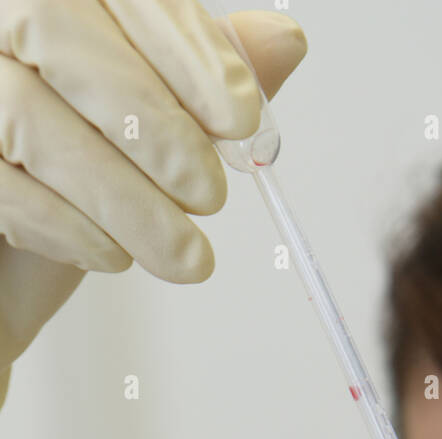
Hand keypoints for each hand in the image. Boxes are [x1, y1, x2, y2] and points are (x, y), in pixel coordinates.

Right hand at [0, 1, 306, 406]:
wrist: (4, 279)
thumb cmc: (72, 189)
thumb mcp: (147, 131)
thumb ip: (202, 81)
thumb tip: (283, 41)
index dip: (183, 46)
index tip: (241, 118)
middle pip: (53, 26)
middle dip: (151, 121)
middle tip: (211, 197)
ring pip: (28, 115)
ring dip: (125, 198)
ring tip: (185, 256)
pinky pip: (0, 186)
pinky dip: (69, 228)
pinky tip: (114, 257)